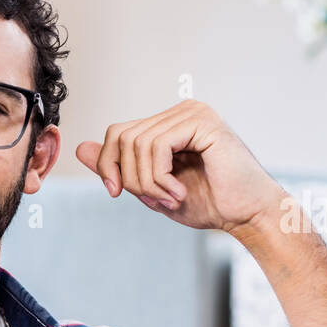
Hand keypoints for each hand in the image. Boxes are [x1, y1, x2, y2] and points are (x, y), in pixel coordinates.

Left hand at [75, 99, 286, 239]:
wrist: (246, 215)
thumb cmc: (208, 203)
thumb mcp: (150, 188)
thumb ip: (120, 168)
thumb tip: (80, 147)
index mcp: (168, 124)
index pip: (117, 133)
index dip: (108, 165)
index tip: (116, 193)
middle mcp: (180, 112)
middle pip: (122, 137)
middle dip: (128, 177)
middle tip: (154, 200)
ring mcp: (192, 113)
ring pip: (136, 143)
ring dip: (146, 181)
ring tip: (170, 198)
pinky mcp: (202, 122)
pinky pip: (157, 145)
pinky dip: (159, 176)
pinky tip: (177, 191)